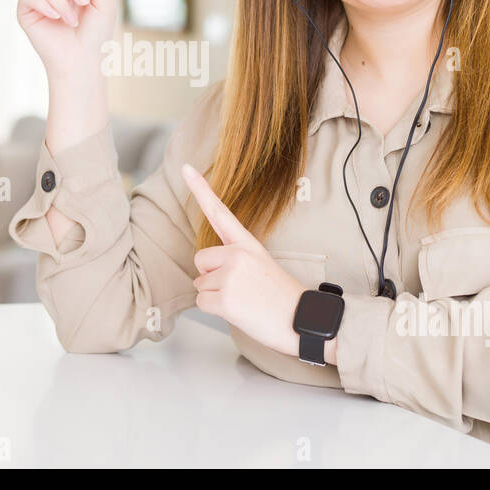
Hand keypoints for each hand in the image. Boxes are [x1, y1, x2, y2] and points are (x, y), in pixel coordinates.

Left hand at [181, 163, 307, 355]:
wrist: (304, 321)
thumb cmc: (283, 298)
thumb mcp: (262, 265)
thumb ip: (234, 260)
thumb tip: (206, 271)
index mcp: (247, 244)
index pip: (220, 212)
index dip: (200, 189)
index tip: (185, 168)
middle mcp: (236, 254)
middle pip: (200, 261)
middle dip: (211, 277)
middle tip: (240, 289)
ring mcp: (230, 276)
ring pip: (200, 285)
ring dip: (216, 297)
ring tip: (245, 301)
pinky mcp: (225, 298)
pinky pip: (202, 303)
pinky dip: (216, 311)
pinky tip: (240, 311)